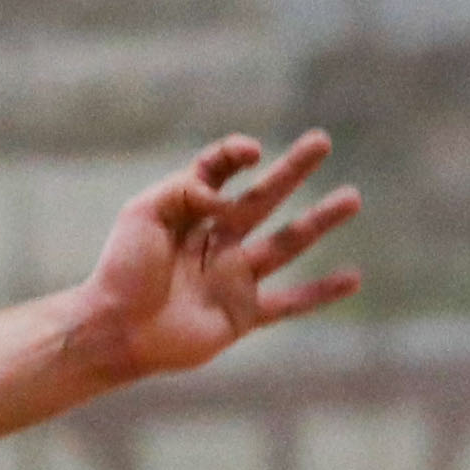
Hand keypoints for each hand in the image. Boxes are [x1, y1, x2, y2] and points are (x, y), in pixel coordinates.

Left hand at [64, 131, 360, 381]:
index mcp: (186, 213)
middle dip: (292, 169)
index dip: (233, 154)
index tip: (251, 153)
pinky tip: (354, 278)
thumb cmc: (122, 270)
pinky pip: (290, 302)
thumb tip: (224, 197)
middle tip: (322, 140)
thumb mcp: (142, 215)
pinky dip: (321, 293)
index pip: (217, 171)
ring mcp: (232, 276)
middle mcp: (214, 241)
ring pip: (286, 243)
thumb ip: (183, 191)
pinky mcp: (242, 313)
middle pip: (262, 197)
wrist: (115, 329)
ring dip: (320, 220)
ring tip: (353, 196)